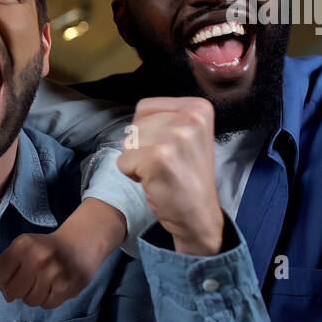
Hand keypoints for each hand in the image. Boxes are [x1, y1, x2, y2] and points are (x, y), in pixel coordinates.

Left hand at [0, 234, 96, 307]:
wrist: (80, 243)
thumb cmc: (46, 248)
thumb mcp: (24, 247)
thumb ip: (9, 267)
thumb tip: (7, 296)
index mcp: (22, 246)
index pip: (0, 276)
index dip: (2, 283)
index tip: (9, 280)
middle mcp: (37, 258)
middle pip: (14, 291)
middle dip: (17, 291)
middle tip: (27, 283)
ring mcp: (53, 273)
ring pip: (30, 301)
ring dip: (33, 296)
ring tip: (42, 284)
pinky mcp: (66, 286)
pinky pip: (47, 305)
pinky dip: (47, 300)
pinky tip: (53, 288)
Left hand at [116, 97, 223, 255]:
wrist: (198, 213)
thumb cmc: (187, 176)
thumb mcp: (188, 136)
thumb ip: (166, 119)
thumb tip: (136, 118)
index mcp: (198, 108)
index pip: (146, 107)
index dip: (146, 131)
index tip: (168, 148)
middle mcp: (190, 117)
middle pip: (135, 125)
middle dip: (140, 147)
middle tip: (164, 164)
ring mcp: (175, 137)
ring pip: (128, 143)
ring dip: (136, 161)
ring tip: (160, 172)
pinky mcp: (159, 157)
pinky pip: (124, 161)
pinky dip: (131, 173)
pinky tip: (154, 181)